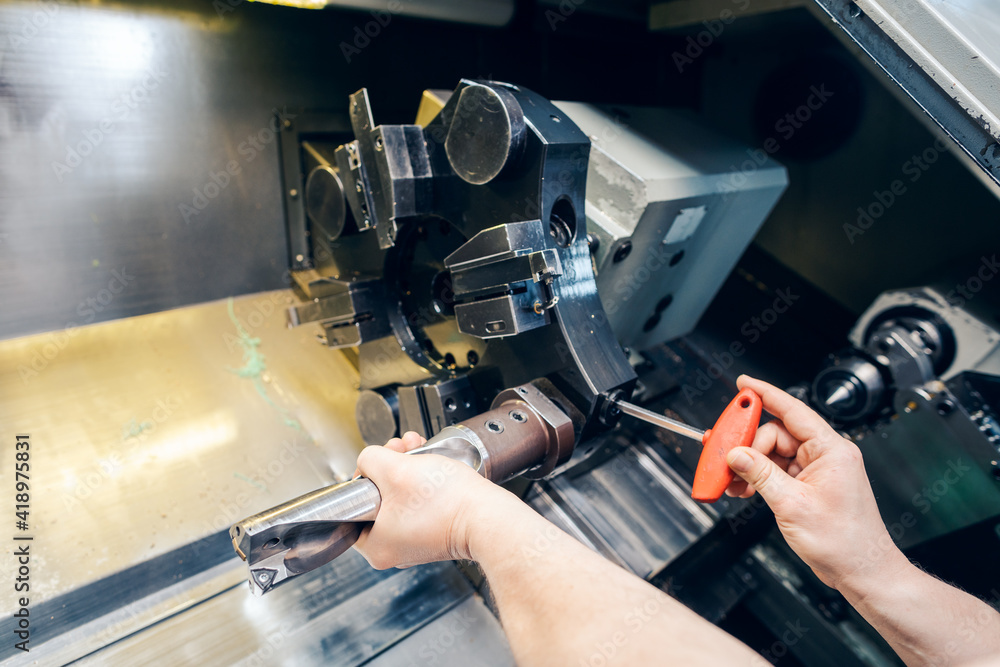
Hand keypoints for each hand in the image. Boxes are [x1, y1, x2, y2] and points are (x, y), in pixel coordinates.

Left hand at [352, 431, 505, 569]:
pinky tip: (429, 461)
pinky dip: (421, 480)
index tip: (378, 461)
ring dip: (406, 467)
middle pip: (377, 496)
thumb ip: (369, 459)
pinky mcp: (433, 532)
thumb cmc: (447, 502)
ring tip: (417, 450)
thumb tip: (368, 461)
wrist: (489, 515)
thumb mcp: (394, 469)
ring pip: (398, 495)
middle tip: (400, 449)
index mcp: (374, 546)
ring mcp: (413, 542)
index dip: (363, 474)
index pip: (351, 505)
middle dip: (389, 465)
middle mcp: (392, 549)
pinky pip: (417, 502)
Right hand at [723, 375, 907, 588]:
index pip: (793, 410)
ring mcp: (816, 471)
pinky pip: (776, 471)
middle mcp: (825, 456)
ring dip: (749, 465)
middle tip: (723, 455)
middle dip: (747, 445)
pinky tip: (743, 489)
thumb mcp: (792, 504)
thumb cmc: (844, 542)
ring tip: (731, 481)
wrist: (860, 571)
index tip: (744, 384)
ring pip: (772, 454)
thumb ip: (760, 474)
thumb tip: (736, 454)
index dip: (766, 395)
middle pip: (775, 434)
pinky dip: (757, 478)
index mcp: (831, 450)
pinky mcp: (808, 485)